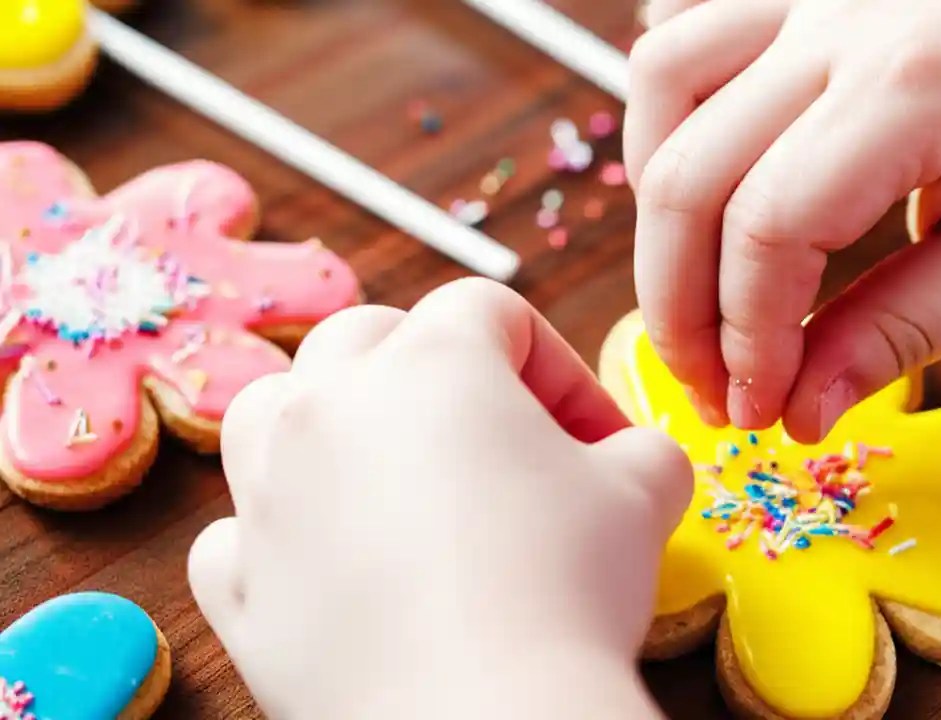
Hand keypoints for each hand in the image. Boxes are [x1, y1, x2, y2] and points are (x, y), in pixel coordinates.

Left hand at [187, 279, 686, 717]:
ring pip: (271, 409)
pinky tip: (335, 562)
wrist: (486, 719)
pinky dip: (281, 535)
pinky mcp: (239, 585)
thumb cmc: (566, 588)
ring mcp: (268, 494)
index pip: (494, 315)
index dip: (558, 369)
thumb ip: (641, 448)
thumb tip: (632, 457)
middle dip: (436, 370)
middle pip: (368, 336)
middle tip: (497, 440)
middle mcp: (330, 407)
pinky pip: (236, 533)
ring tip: (389, 474)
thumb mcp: (645, 493)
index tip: (597, 440)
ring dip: (328, 423)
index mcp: (431, 362)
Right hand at [626, 0, 940, 441]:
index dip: (742, 340)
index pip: (765, 231)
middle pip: (690, 172)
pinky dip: (675, 108)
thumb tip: (797, 412)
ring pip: (666, 85)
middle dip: (677, 303)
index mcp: (909, 87)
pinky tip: (701, 171)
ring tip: (695, 282)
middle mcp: (842, 20)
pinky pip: (699, 31)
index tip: (759, 410)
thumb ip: (898, 329)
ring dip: (658, 199)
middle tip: (710, 385)